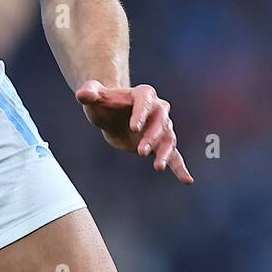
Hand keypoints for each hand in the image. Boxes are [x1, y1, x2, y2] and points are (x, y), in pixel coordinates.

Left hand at [75, 80, 192, 183]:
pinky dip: (179, 167)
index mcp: (143, 94)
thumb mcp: (93, 96)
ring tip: (158, 167)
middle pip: (160, 122)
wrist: (111, 113)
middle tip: (141, 151)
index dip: (140, 114)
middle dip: (152, 137)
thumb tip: (84, 94)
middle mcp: (158, 109)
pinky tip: (187, 179)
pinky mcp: (159, 143)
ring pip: (168, 139)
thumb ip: (89, 92)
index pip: (145, 102)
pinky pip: (174, 155)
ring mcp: (161, 127)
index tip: (133, 127)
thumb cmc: (103, 102)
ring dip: (164, 153)